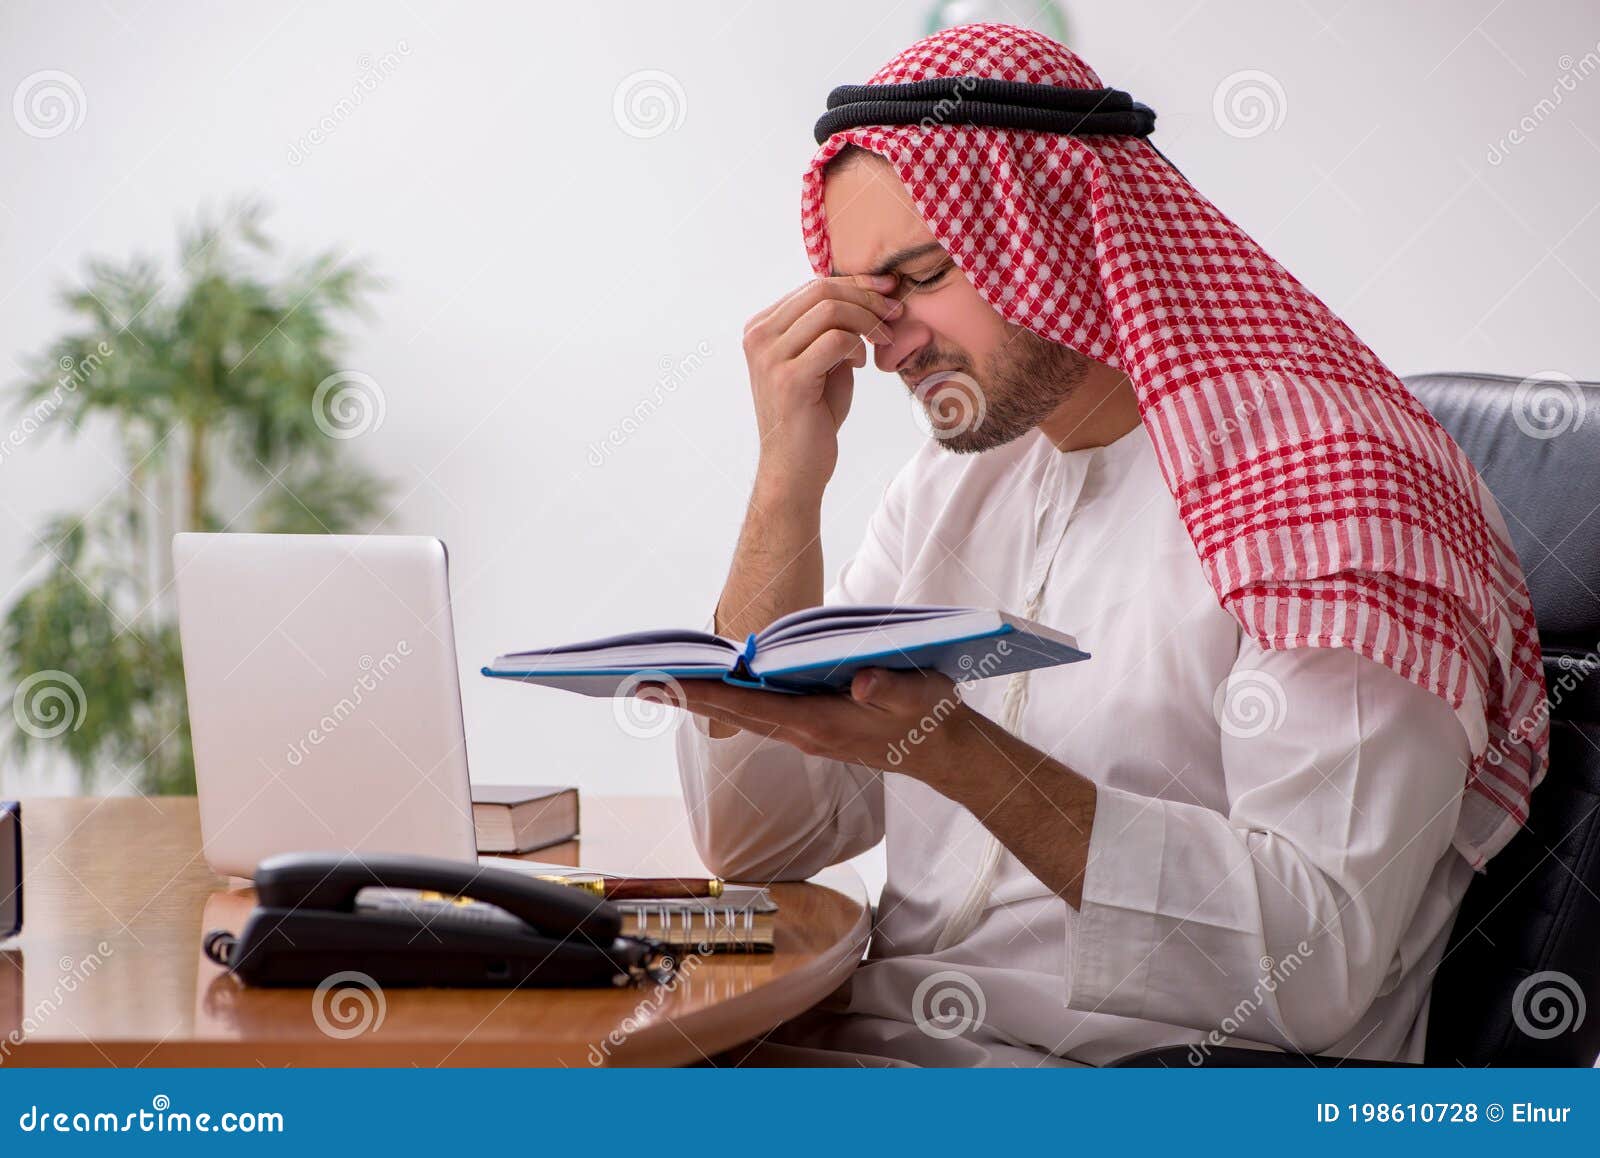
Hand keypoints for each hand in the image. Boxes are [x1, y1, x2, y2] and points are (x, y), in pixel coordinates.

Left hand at [669, 668, 970, 777]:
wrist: (943, 752)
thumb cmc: (929, 719)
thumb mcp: (918, 696)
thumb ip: (888, 689)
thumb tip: (858, 683)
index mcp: (818, 724)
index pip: (749, 707)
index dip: (706, 694)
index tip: (666, 684)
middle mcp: (802, 732)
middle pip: (732, 712)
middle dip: (688, 696)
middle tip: (640, 681)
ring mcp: (804, 732)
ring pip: (742, 713)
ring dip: (705, 697)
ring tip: (662, 679)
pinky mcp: (810, 726)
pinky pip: (760, 711)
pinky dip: (731, 698)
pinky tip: (715, 683)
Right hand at [741, 275, 902, 499]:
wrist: (795, 468)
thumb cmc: (812, 416)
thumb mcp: (821, 361)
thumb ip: (831, 328)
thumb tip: (866, 291)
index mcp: (761, 328)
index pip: (812, 286)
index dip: (855, 282)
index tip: (889, 290)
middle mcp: (758, 337)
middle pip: (821, 291)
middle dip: (867, 296)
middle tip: (895, 313)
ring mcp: (769, 357)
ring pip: (830, 310)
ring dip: (867, 320)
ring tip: (883, 339)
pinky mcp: (789, 378)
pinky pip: (836, 340)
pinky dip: (857, 346)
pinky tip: (860, 364)